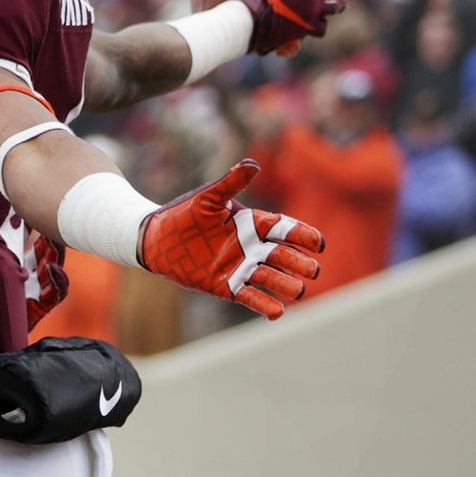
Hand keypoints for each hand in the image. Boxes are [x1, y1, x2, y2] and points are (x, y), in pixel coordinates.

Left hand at [137, 160, 323, 319]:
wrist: (157, 240)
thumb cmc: (183, 215)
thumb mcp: (208, 198)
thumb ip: (230, 183)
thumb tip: (252, 164)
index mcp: (251, 224)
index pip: (283, 229)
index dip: (302, 236)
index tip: (318, 243)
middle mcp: (250, 247)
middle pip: (281, 255)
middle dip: (298, 262)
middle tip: (313, 270)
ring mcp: (239, 268)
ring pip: (269, 277)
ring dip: (285, 284)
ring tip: (300, 290)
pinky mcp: (226, 286)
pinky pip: (249, 296)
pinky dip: (263, 304)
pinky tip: (277, 312)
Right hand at [230, 0, 350, 56]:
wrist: (244, 23)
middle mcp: (311, 8)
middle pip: (336, 5)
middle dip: (341, 1)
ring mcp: (302, 27)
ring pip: (322, 27)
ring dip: (322, 22)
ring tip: (320, 20)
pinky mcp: (289, 41)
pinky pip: (297, 43)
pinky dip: (295, 42)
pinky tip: (292, 42)